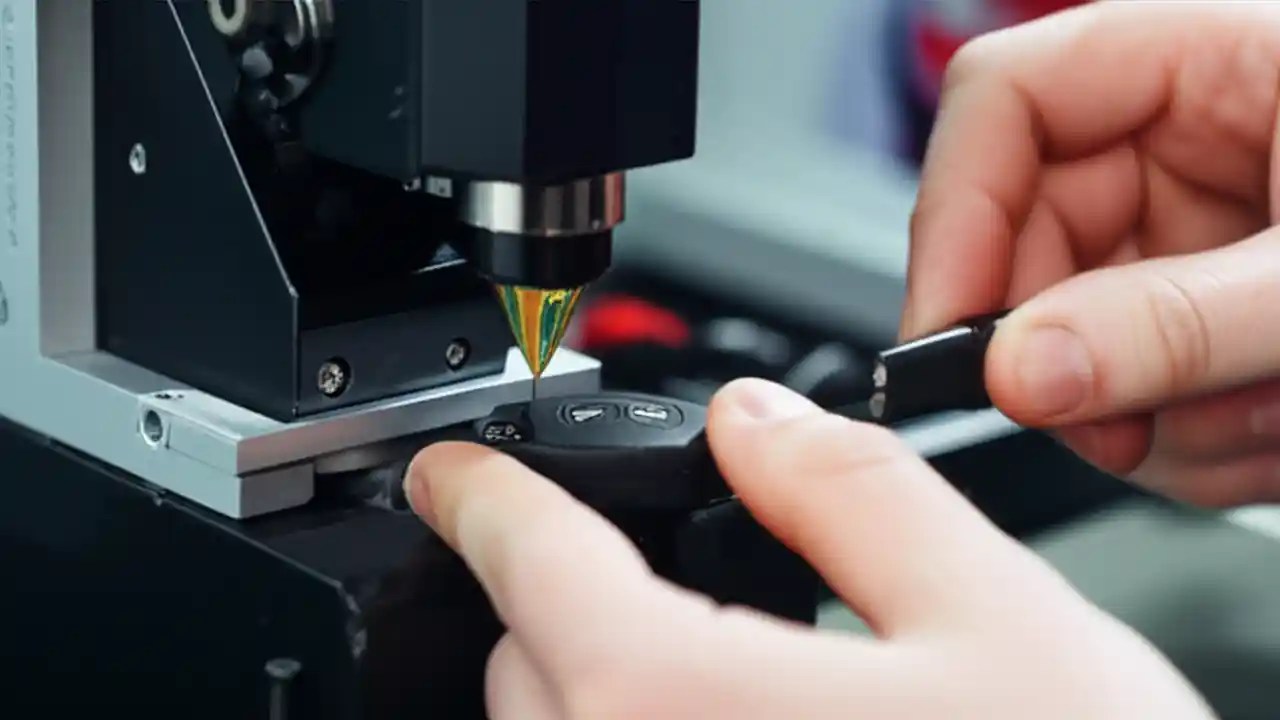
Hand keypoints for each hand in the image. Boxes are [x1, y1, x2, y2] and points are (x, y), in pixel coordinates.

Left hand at [404, 379, 1210, 718]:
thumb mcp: (1001, 622)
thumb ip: (857, 496)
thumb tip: (760, 421)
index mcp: (679, 703)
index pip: (529, 562)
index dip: (482, 494)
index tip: (453, 475)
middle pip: (524, 664)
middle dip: (562, 597)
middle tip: (658, 573)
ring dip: (595, 688)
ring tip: (723, 678)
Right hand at [903, 1, 1279, 505]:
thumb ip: (1175, 321)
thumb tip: (1022, 370)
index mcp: (1206, 64)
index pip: (1003, 101)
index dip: (955, 216)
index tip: (952, 334)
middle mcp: (1184, 146)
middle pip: (1023, 240)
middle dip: (1057, 356)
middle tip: (1105, 424)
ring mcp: (1192, 233)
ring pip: (1073, 335)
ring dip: (1142, 416)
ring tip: (1250, 424)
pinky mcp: (1211, 309)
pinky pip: (1134, 383)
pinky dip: (1185, 437)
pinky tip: (1262, 430)